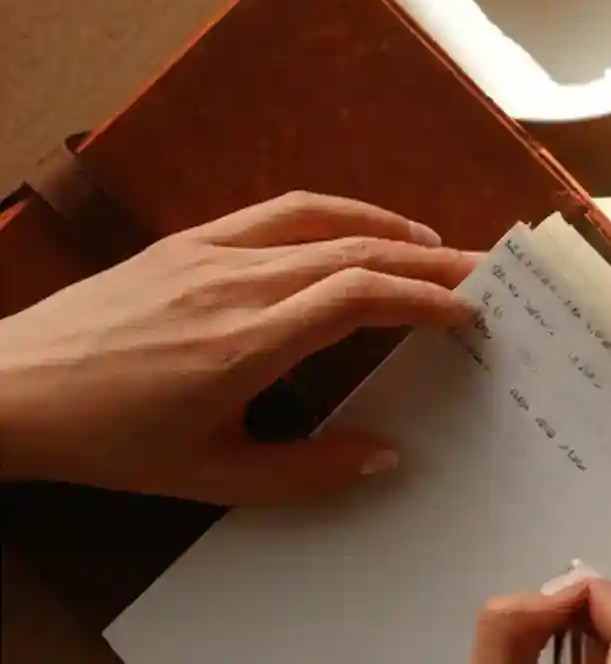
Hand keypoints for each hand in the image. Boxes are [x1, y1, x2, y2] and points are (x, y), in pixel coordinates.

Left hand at [0, 191, 476, 504]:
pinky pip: (279, 211)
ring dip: (390, 230)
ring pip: (323, 222)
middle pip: (356, 254)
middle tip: (485, 276)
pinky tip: (359, 229)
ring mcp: (210, 251)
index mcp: (245, 344)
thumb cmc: (112, 441)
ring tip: (435, 249)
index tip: (469, 316)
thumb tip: (387, 455)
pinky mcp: (189, 238)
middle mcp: (236, 284)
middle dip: (430, 264)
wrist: (13, 389)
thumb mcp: (211, 476)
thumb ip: (307, 474)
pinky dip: (336, 214)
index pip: (359, 298)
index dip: (425, 301)